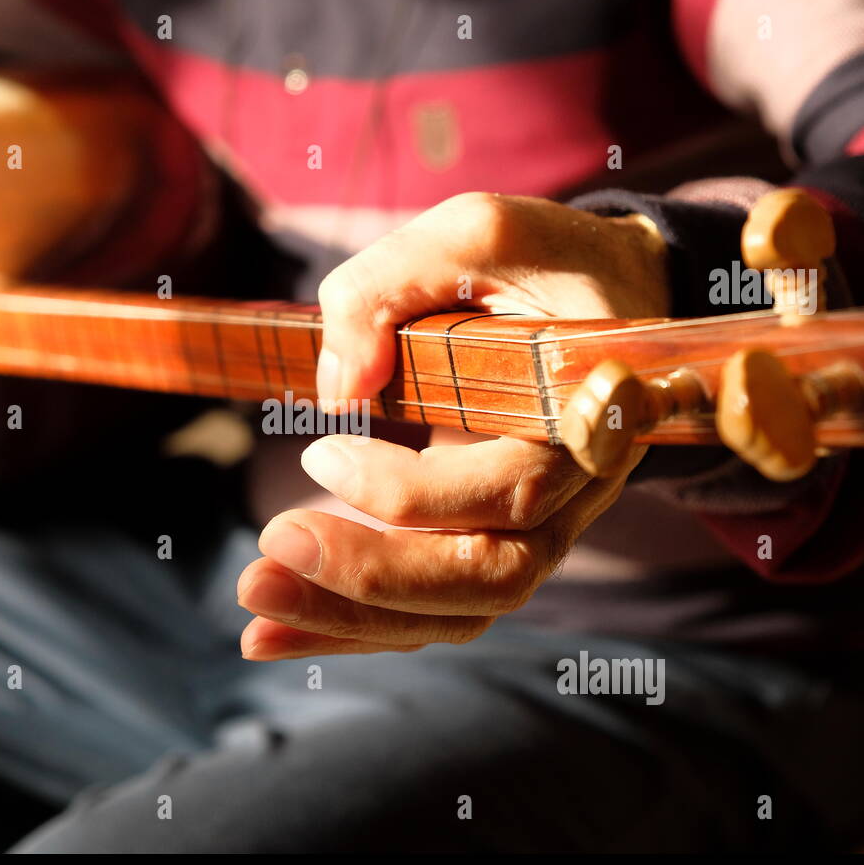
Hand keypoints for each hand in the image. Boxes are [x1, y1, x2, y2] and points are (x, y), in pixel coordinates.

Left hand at [237, 192, 668, 658]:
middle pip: (491, 574)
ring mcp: (543, 528)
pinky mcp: (499, 540)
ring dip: (353, 618)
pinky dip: (356, 625)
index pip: (513, 490)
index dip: (416, 494)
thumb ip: (391, 285)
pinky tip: (274, 631)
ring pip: (462, 609)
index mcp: (584, 414)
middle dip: (373, 578)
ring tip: (253, 603)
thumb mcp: (472, 233)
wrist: (610, 301)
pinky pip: (438, 609)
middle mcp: (576, 490)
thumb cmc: (541, 263)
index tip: (319, 449)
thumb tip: (337, 390)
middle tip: (269, 550)